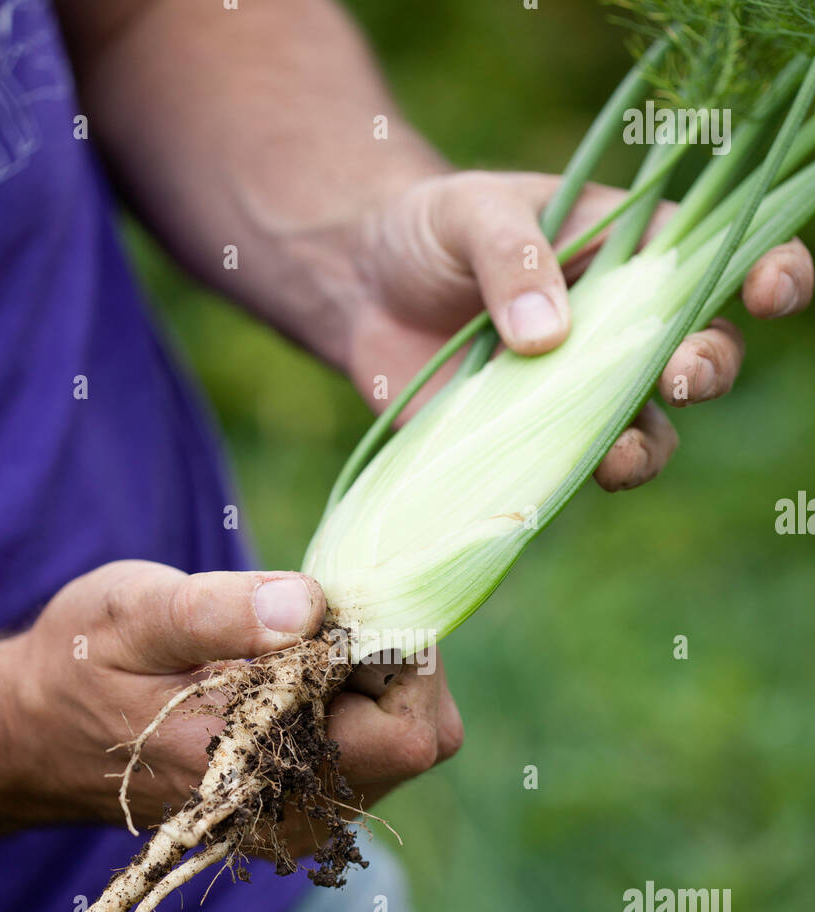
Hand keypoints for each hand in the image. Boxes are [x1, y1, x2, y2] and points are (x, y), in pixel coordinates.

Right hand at [0, 562, 460, 852]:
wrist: (39, 736)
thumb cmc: (80, 666)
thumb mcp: (132, 617)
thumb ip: (219, 613)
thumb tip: (311, 606)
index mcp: (263, 774)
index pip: (410, 729)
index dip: (399, 653)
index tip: (341, 606)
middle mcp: (297, 814)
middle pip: (424, 735)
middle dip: (393, 660)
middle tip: (318, 620)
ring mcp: (303, 818)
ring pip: (406, 740)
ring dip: (375, 678)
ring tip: (291, 647)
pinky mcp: (304, 808)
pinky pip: (376, 748)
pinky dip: (356, 700)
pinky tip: (292, 676)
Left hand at [348, 170, 813, 488]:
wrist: (362, 290)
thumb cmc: (430, 231)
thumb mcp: (467, 213)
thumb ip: (511, 256)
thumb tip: (549, 334)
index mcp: (630, 250)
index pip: (721, 258)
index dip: (767, 273)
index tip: (767, 291)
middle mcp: (623, 326)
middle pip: (704, 353)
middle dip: (710, 366)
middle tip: (682, 372)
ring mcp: (582, 390)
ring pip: (653, 428)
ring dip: (651, 444)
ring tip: (624, 450)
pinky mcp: (535, 439)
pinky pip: (578, 470)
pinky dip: (577, 480)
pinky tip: (568, 480)